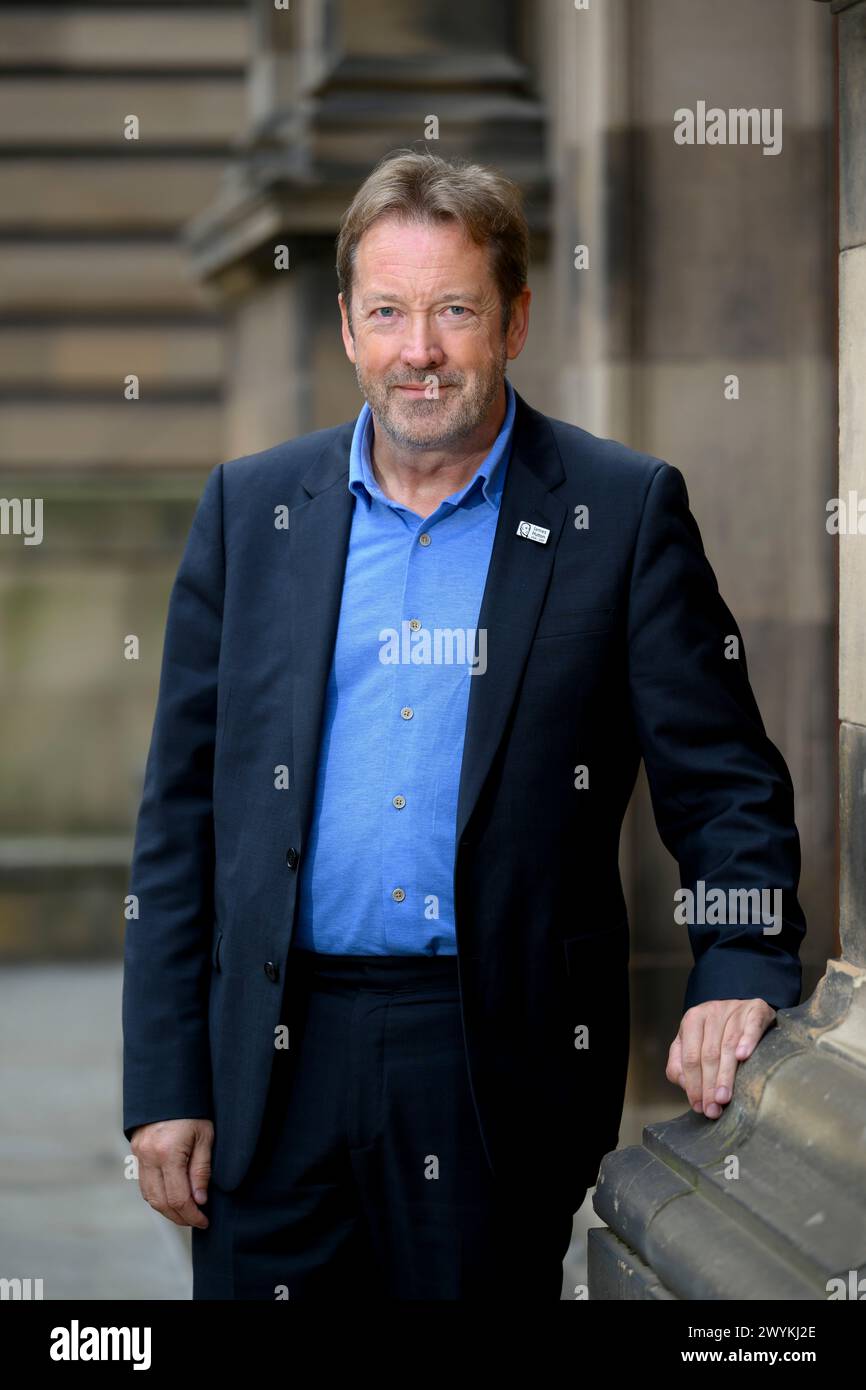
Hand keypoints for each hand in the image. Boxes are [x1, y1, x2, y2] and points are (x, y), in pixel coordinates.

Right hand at [130, 1117, 213, 1227]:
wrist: (170, 1088)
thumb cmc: (194, 1110)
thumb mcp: (206, 1137)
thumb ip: (201, 1170)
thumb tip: (199, 1200)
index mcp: (167, 1152)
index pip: (178, 1198)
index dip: (192, 1215)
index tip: (205, 1220)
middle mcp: (148, 1156)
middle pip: (160, 1202)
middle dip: (179, 1217)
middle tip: (197, 1220)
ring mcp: (139, 1155)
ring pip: (149, 1196)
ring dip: (167, 1210)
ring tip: (186, 1213)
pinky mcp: (136, 1153)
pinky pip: (144, 1184)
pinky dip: (157, 1196)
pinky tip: (172, 1198)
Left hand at [665, 998, 775, 1118]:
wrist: (745, 1009)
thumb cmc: (716, 1032)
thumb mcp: (692, 1043)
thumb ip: (680, 1064)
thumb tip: (686, 1085)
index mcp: (692, 1020)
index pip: (689, 1057)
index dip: (693, 1084)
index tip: (698, 1106)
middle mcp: (711, 1012)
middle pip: (708, 1054)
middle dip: (709, 1085)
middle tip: (713, 1108)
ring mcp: (734, 1009)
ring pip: (728, 1045)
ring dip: (726, 1074)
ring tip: (724, 1097)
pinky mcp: (756, 1009)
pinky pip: (751, 1026)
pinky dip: (747, 1042)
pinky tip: (743, 1057)